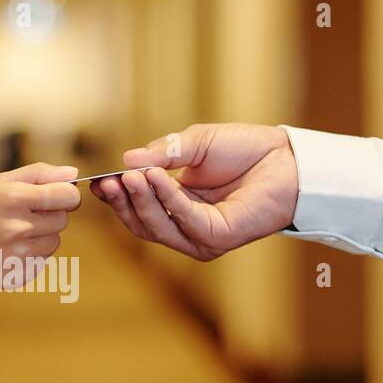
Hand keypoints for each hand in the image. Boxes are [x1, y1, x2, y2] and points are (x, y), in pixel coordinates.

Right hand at [0, 162, 81, 285]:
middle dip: (49, 215)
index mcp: (14, 198)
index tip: (56, 196)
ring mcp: (17, 255)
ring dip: (40, 236)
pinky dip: (30, 256)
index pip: (68, 196)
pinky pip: (41, 262)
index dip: (66, 195)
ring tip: (10, 233)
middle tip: (21, 215)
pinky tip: (6, 250)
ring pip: (54, 242)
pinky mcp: (15, 276)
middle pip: (62, 220)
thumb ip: (39, 174)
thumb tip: (73, 174)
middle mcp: (18, 228)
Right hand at [92, 123, 297, 260]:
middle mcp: (187, 227)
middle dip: (122, 202)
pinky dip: (164, 197)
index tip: (96, 181)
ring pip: (157, 225)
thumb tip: (126, 161)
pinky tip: (152, 176)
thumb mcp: (195, 144)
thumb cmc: (246, 150)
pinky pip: (182, 218)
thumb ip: (162, 154)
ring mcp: (200, 237)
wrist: (286, 158)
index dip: (117, 197)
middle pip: (142, 222)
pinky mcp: (216, 238)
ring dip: (139, 200)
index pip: (139, 209)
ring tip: (126, 176)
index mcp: (179, 207)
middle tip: (106, 180)